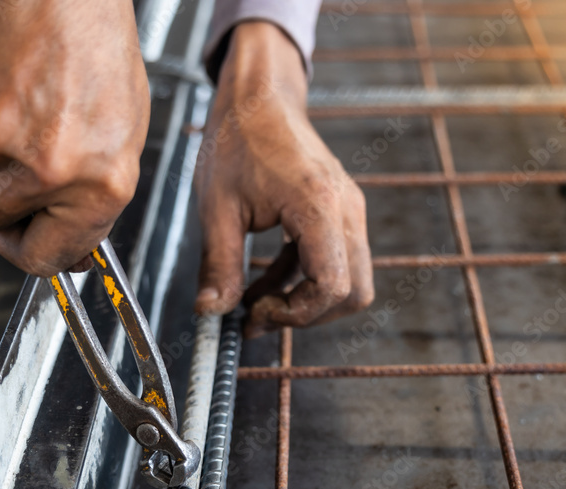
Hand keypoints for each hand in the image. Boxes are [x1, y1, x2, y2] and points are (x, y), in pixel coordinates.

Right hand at [0, 0, 148, 275]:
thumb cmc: (92, 37)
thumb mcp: (121, 127)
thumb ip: (91, 192)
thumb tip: (70, 245)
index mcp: (99, 181)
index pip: (44, 256)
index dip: (26, 249)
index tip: (18, 236)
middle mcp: (43, 167)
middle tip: (11, 146)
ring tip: (7, 91)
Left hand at [194, 22, 372, 337]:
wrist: (260, 96)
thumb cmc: (239, 138)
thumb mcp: (217, 208)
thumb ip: (219, 264)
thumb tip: (212, 311)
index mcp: (318, 206)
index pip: (333, 287)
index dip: (298, 314)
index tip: (258, 312)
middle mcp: (345, 209)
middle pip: (354, 291)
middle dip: (308, 314)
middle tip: (261, 315)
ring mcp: (348, 210)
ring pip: (349, 279)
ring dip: (305, 299)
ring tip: (256, 303)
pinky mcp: (340, 211)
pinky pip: (335, 260)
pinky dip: (303, 279)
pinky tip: (263, 282)